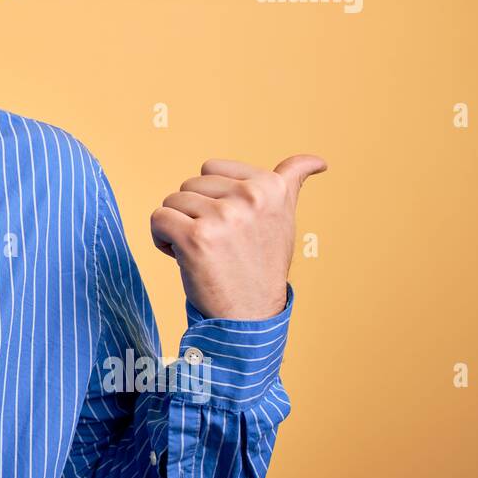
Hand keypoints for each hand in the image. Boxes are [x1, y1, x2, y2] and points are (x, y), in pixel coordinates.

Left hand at [149, 154, 326, 319]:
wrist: (250, 316)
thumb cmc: (261, 264)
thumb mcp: (284, 217)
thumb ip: (291, 182)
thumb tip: (319, 160)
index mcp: (271, 186)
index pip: (210, 168)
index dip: (211, 197)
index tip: (231, 225)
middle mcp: (251, 197)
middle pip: (189, 184)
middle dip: (193, 212)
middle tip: (218, 243)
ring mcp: (224, 217)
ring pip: (172, 201)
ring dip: (178, 227)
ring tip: (203, 251)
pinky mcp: (197, 237)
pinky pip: (158, 219)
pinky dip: (161, 239)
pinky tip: (183, 257)